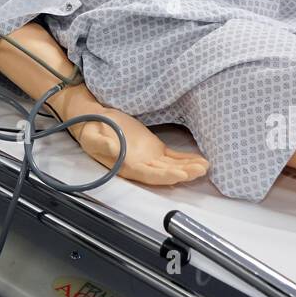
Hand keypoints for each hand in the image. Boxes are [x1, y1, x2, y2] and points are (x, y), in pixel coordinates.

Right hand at [70, 104, 208, 186]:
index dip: (166, 176)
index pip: (150, 175)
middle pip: (166, 173)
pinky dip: (187, 158)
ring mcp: (150, 159)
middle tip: (201, 170)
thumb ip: (101, 144)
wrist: (94, 120)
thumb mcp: (91, 137)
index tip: (182, 174)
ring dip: (189, 167)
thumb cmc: (90, 130)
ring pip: (173, 166)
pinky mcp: (155, 149)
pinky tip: (200, 160)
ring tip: (205, 166)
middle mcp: (141, 166)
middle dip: (184, 172)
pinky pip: (173, 156)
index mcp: (127, 167)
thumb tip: (113, 148)